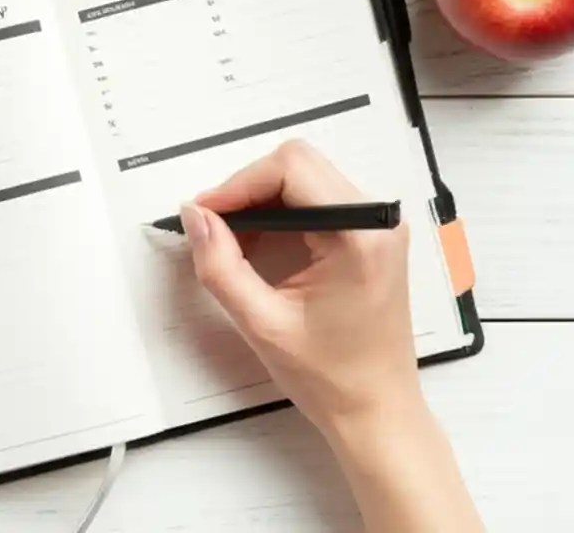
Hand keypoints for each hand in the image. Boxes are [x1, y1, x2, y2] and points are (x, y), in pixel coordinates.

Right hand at [181, 139, 419, 433]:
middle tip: (215, 230)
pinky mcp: (371, 236)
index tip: (206, 215)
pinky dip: (280, 215)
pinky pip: (317, 201)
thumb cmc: (333, 377)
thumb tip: (196, 217)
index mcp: (360, 237)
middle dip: (247, 192)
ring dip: (262, 203)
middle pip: (298, 165)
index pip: (291, 168)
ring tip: (235, 246)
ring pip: (304, 178)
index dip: (238, 185)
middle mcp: (377, 221)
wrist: (375, 409)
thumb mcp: (262, 323)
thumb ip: (221, 265)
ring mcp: (377, 227)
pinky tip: (259, 248)